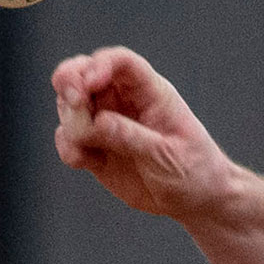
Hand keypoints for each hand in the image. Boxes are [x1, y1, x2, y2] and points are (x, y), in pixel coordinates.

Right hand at [52, 46, 238, 222]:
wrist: (197, 201)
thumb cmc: (194, 171)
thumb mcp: (168, 156)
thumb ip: (132, 138)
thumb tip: (97, 123)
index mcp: (151, 93)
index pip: (122, 62)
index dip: (101, 64)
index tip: (88, 82)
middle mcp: (124, 100)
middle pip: (83, 71)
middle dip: (69, 82)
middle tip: (75, 103)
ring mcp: (105, 121)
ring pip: (69, 103)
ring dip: (71, 122)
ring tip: (92, 150)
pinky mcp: (94, 146)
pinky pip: (66, 137)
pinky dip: (68, 147)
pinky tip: (86, 162)